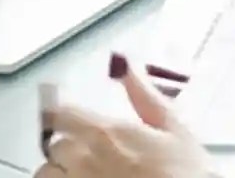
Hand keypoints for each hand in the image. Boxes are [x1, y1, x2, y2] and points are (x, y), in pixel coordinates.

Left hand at [36, 54, 212, 177]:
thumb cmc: (187, 174)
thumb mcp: (175, 129)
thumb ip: (144, 96)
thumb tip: (126, 66)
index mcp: (107, 133)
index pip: (61, 114)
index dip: (61, 114)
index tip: (65, 117)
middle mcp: (86, 160)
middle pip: (55, 147)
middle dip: (68, 148)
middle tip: (90, 153)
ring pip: (48, 175)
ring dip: (59, 172)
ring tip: (83, 174)